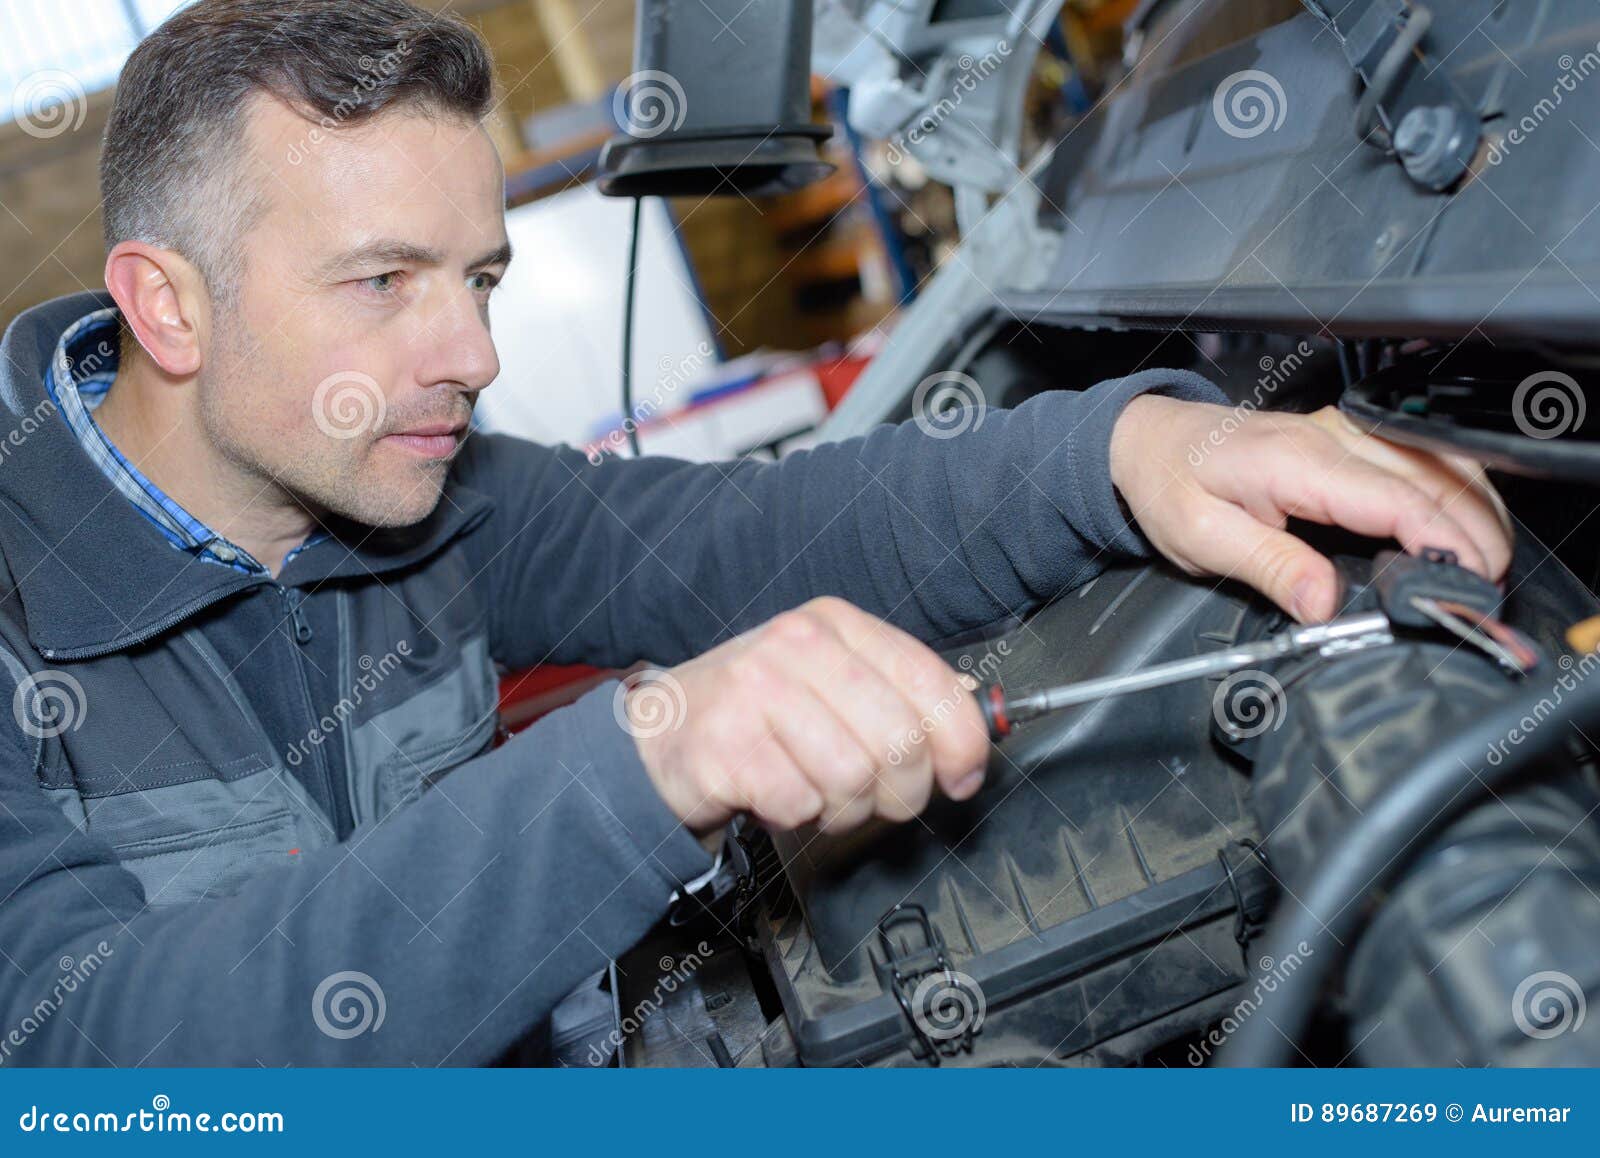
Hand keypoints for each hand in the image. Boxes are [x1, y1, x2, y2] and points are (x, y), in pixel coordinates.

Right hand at [628, 597, 989, 835]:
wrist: (661, 736)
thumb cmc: (757, 715)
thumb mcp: (832, 684)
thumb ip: (900, 696)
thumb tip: (975, 726)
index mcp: (835, 624)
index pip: (932, 682)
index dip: (962, 743)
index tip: (961, 778)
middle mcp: (797, 644)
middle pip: (900, 740)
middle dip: (900, 791)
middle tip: (876, 798)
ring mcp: (756, 689)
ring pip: (854, 778)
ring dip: (843, 809)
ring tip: (816, 793)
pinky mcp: (725, 742)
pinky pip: (800, 803)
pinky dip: (794, 816)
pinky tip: (774, 795)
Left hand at [1109, 396, 1512, 621]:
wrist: (1146, 440)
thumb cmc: (1167, 483)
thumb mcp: (1202, 538)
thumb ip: (1269, 567)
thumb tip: (1323, 604)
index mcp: (1298, 461)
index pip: (1397, 499)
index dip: (1443, 543)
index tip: (1464, 586)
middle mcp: (1331, 436)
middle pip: (1435, 478)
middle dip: (1475, 534)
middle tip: (1487, 591)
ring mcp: (1343, 431)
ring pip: (1438, 461)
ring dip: (1474, 509)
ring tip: (1485, 565)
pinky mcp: (1346, 436)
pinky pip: (1419, 456)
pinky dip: (1453, 489)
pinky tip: (1461, 524)